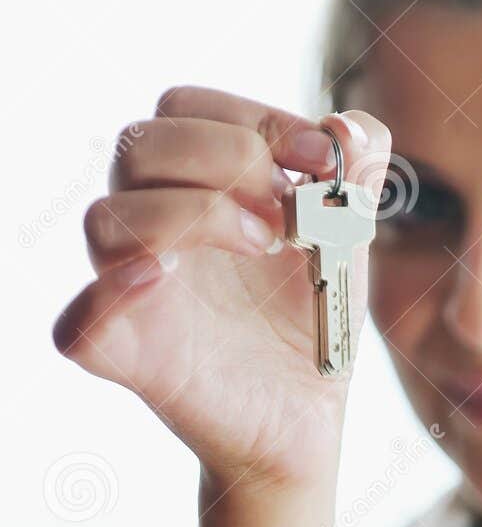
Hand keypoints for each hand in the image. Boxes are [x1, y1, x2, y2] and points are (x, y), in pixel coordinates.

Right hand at [52, 86, 390, 496]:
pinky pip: (78, 323)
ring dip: (190, 213)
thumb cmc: (311, 320)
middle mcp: (150, 227)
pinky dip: (110, 296)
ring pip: (104, 218)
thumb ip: (358, 175)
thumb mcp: (349, 238)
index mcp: (191, 184)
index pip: (184, 109)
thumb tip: (353, 130)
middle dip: (225, 158)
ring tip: (262, 244)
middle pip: (137, 146)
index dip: (254, 117)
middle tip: (288, 212)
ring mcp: (132, 291)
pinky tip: (164, 277)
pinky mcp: (127, 356)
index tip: (322, 159)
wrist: (308, 418)